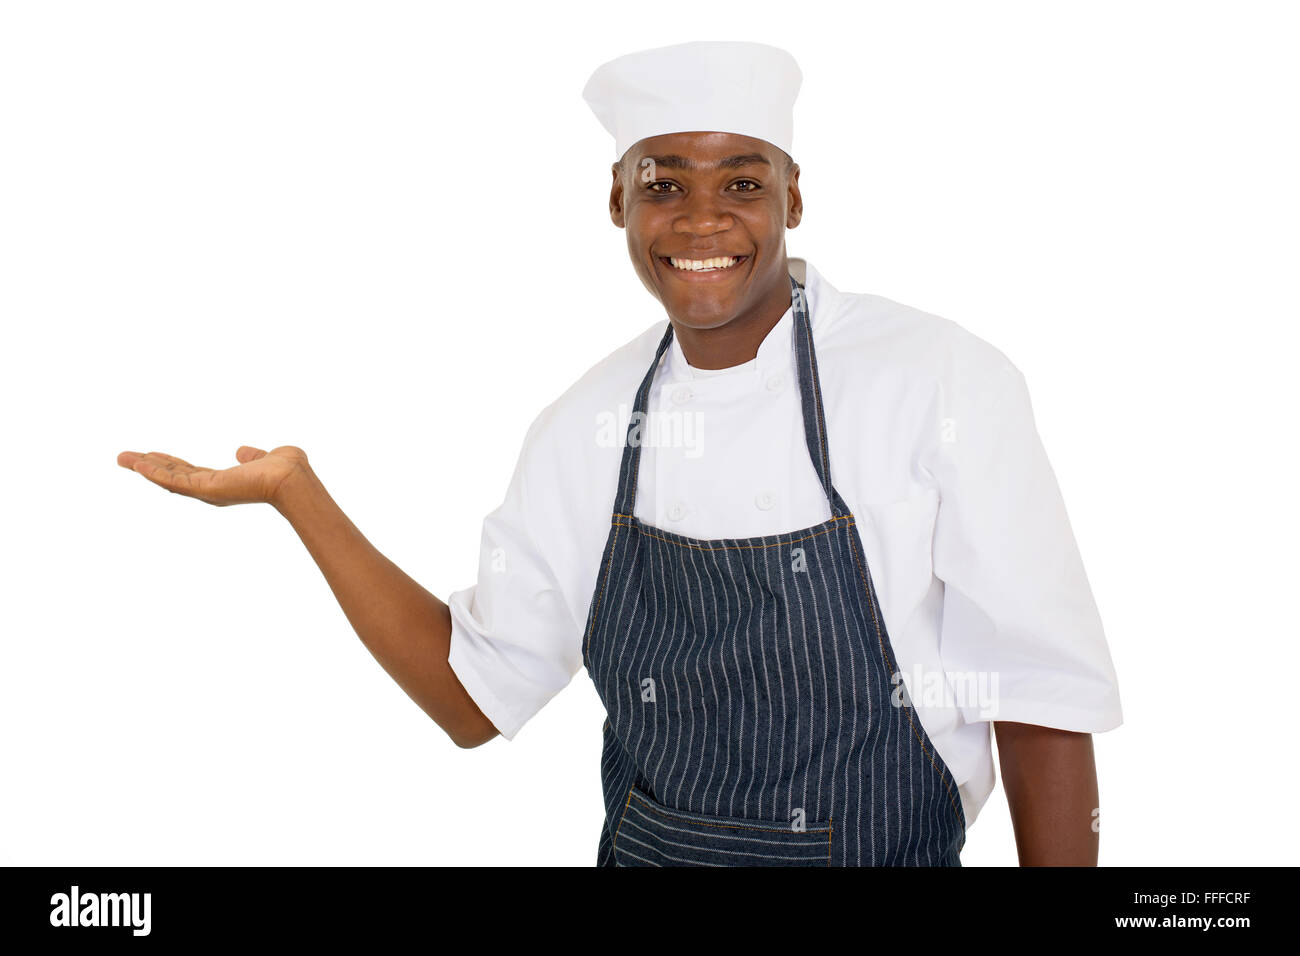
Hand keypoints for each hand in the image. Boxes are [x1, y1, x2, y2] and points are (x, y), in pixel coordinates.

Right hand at [116, 445, 309, 507]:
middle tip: (125, 457)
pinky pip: (174, 481)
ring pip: (168, 479)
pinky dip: (154, 473)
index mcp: (224, 483)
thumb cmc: (287, 470)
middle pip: (173, 477)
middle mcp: (212, 490)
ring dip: (145, 468)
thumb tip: (241, 451)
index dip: (170, 464)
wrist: (292, 479)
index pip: (190, 473)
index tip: (152, 455)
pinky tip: (137, 463)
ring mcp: (207, 491)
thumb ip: (252, 456)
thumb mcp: (265, 458)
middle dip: (149, 466)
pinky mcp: (205, 489)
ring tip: (123, 458)